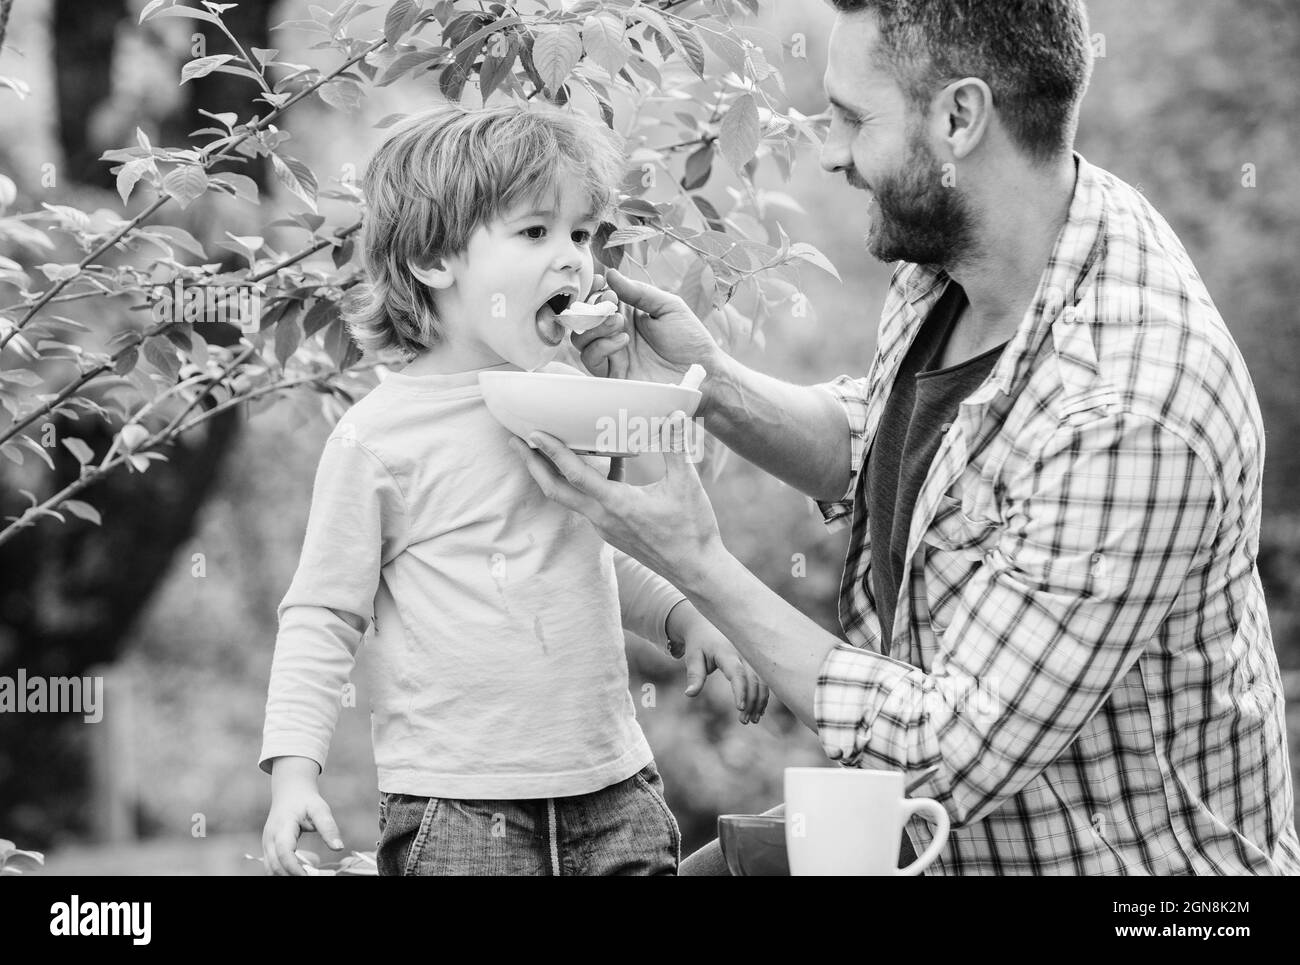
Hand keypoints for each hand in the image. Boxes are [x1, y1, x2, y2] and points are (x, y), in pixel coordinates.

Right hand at [262, 761, 343, 875]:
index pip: (284, 853)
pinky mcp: (268, 850)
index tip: (309, 876)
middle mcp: (270, 839)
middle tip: (314, 877)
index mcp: (282, 828)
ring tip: (310, 874)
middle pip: (275, 866)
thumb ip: (328, 828)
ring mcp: (266, 846)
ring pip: (271, 869)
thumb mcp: (320, 810)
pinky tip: (303, 871)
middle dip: (292, 876)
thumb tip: (339, 847)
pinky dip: (285, 873)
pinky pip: (272, 867)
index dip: (294, 868)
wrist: (289, 792)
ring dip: (287, 875)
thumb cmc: (305, 801)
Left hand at [511, 411, 722, 586]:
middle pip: (555, 490)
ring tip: (543, 450)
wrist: (696, 570)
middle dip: (533, 465)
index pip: (575, 475)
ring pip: (569, 498)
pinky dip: (582, 482)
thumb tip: (676, 415)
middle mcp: (603, 518)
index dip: (552, 452)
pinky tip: (599, 463)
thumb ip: (676, 447)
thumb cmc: (692, 530)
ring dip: (553, 474)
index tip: (532, 434)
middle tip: (515, 442)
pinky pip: (588, 503)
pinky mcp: (612, 532)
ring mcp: (605, 527)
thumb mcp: (686, 485)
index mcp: (616, 505)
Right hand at [573, 268, 723, 391]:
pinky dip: (601, 346)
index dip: (594, 289)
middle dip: (591, 306)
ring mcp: (613, 354)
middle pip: (583, 318)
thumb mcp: (668, 306)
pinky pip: (591, 359)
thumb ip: (639, 292)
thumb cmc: (690, 339)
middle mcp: (615, 333)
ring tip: (619, 323)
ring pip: (580, 338)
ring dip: (595, 326)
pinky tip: (623, 341)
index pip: (598, 299)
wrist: (703, 374)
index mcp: (628, 314)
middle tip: (611, 303)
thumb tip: (611, 274)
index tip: (602, 282)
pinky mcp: (613, 375)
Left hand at [671, 603, 769, 723]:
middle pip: (754, 679)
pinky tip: (758, 711)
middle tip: (744, 721)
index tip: (740, 708)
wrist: (708, 626)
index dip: (740, 690)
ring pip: (763, 680)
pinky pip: (764, 679)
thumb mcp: (693, 657)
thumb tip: (689, 694)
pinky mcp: (755, 662)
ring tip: (752, 720)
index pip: (737, 672)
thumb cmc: (699, 644)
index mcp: (727, 652)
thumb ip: (694, 675)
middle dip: (751, 701)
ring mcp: (751, 657)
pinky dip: (763, 695)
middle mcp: (743, 653)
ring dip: (760, 701)